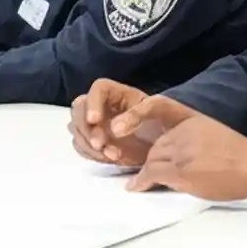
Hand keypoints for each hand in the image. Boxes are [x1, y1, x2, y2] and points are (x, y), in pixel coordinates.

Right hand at [68, 79, 195, 165]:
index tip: (95, 120)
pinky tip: (110, 158)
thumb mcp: (160, 111)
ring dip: (89, 144)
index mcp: (118, 93)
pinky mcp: (95, 142)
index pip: (98, 89)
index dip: (92, 103)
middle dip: (87, 128)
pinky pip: (82, 147)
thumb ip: (138, 114)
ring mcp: (96, 125)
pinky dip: (92, 154)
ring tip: (113, 155)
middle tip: (100, 145)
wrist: (169, 144)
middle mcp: (103, 106)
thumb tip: (113, 128)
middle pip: (79, 109)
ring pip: (77, 130)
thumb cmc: (167, 121)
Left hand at [127, 115, 246, 201]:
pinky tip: (134, 186)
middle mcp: (182, 132)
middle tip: (150, 174)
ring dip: (148, 172)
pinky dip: (140, 182)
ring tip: (142, 182)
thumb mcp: (214, 135)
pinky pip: (151, 174)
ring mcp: (179, 151)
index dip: (158, 148)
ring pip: (151, 160)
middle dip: (152, 161)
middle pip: (155, 147)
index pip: (165, 133)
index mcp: (192, 121)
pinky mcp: (178, 171)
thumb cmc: (241, 156)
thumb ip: (194, 142)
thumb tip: (180, 160)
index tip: (155, 156)